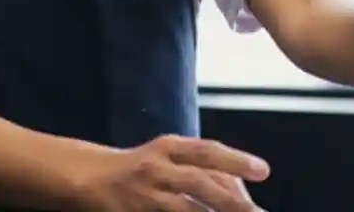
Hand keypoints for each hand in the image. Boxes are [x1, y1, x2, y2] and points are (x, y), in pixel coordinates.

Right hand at [76, 134, 269, 211]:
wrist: (90, 177)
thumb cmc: (140, 167)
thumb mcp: (166, 157)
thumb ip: (199, 167)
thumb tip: (242, 189)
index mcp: (166, 148)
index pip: (206, 151)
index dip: (236, 159)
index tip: (264, 170)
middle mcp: (156, 169)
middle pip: (199, 182)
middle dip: (231, 200)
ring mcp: (145, 196)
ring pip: (185, 210)